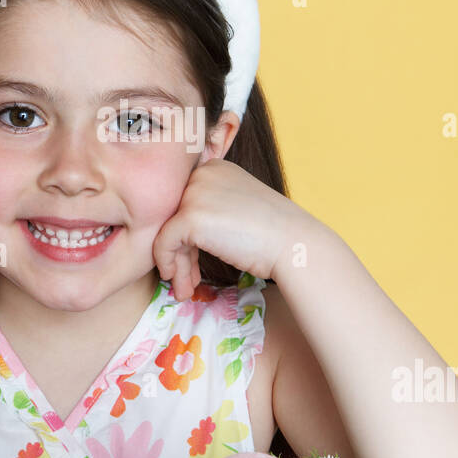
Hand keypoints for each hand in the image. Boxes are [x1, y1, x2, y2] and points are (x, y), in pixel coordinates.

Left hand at [151, 159, 299, 299]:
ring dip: (176, 265)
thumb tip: (178, 239)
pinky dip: (168, 264)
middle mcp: (202, 174)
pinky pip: (164, 243)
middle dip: (180, 253)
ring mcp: (195, 194)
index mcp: (215, 168)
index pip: (186, 203)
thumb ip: (210, 212)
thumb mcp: (236, 208)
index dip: (186, 236)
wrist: (294, 245)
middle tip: (186, 280)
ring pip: (168, 232)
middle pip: (175, 217)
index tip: (193, 262)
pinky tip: (180, 283)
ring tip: (183, 289)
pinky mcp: (190, 217)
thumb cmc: (273, 234)